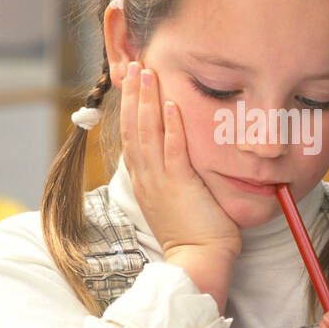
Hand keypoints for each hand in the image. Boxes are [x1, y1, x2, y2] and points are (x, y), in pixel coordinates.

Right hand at [120, 60, 240, 260]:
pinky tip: (173, 103)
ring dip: (148, 101)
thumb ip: (174, 177)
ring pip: (148, 134)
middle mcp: (146, 178)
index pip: (132, 137)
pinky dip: (172, 126)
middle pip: (134, 129)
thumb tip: (181, 158)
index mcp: (144, 181)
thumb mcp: (176, 201)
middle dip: (135, 95)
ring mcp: (160, 181)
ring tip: (148, 73)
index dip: (131, 108)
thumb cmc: (195, 235)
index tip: (135, 84)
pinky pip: (173, 151)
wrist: (197, 261)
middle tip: (136, 66)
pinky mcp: (179, 186)